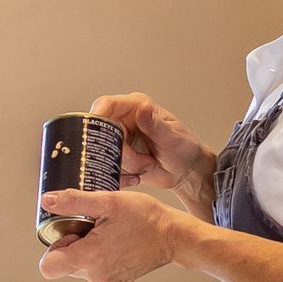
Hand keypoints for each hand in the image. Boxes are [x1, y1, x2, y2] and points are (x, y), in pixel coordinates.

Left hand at [39, 189, 181, 281]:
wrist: (175, 236)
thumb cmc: (146, 218)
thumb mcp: (108, 202)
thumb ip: (74, 202)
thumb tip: (47, 200)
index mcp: (89, 257)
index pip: (48, 266)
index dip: (54, 247)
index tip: (72, 232)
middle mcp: (95, 275)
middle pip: (64, 265)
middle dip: (72, 245)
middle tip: (93, 227)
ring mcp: (106, 281)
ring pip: (80, 268)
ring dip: (87, 250)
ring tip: (107, 232)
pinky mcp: (116, 281)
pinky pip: (96, 270)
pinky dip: (100, 257)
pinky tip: (116, 241)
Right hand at [90, 93, 214, 214]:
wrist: (186, 172)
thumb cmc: (184, 149)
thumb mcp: (172, 137)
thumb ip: (154, 124)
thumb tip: (143, 107)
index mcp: (135, 107)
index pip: (106, 105)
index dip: (97, 117)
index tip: (96, 134)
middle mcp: (123, 121)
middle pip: (102, 135)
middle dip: (122, 153)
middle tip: (143, 162)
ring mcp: (118, 141)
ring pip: (105, 155)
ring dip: (127, 166)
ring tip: (149, 165)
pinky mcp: (116, 159)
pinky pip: (107, 169)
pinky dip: (124, 176)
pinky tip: (140, 175)